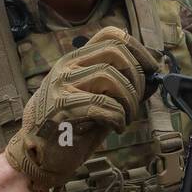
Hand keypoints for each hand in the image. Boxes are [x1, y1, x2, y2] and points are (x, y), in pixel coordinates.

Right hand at [5, 26, 160, 191]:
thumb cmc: (72, 129)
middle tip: (137, 102)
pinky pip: (101, 104)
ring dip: (128, 101)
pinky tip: (116, 127)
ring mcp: (61, 86)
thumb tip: (152, 79)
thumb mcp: (96, 101)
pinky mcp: (60, 107)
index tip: (153, 69)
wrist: (38, 156)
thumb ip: (118, 87)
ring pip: (110, 77)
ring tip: (126, 118)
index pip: (110, 36)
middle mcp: (66, 67)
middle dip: (136, 78)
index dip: (137, 49)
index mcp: (75, 61)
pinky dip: (117, 117)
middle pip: (115, 53)